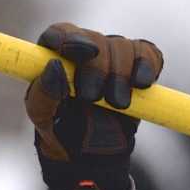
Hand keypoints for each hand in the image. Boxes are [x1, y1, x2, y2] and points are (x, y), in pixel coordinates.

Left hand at [24, 21, 163, 189]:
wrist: (91, 156)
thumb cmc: (61, 131)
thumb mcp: (43, 118)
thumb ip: (44, 94)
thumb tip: (54, 66)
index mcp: (55, 55)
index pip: (60, 33)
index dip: (70, 38)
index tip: (81, 52)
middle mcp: (84, 49)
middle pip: (94, 40)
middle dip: (97, 69)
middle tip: (92, 98)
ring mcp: (112, 55)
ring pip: (121, 46)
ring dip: (120, 76)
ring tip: (117, 104)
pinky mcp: (138, 64)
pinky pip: (146, 53)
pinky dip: (146, 66)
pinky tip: (141, 83)